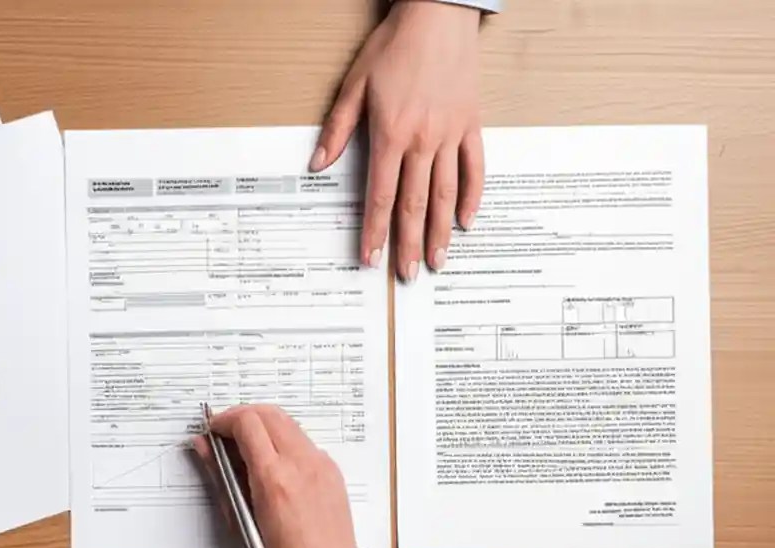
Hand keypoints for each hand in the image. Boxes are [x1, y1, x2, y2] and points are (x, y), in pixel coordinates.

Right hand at [193, 405, 373, 547]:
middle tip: (226, 432)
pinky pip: (303, 440)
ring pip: (287, 422)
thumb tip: (204, 447)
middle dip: (242, 415)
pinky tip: (273, 462)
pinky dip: (282, 440)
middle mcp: (301, 463)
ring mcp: (321, 463)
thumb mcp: (241, 520)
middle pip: (268, 413)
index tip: (213, 429)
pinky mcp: (332, 469)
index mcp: (274, 478)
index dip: (225, 420)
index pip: (247, 423)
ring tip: (246, 447)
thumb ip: (220, 477)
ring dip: (263, 425)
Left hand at [311, 0, 484, 280]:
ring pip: (446, 194)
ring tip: (436, 262)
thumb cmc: (393, 47)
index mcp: (391, 134)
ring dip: (439, 232)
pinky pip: (476, 168)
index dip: (375, 232)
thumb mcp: (353, 84)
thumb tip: (317, 164)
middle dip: (408, 244)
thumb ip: (337, 129)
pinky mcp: (471, 125)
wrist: (438, 16)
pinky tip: (465, 222)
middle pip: (414, 204)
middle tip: (406, 275)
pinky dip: (473, 196)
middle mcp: (423, 140)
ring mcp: (451, 134)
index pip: (381, 196)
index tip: (371, 259)